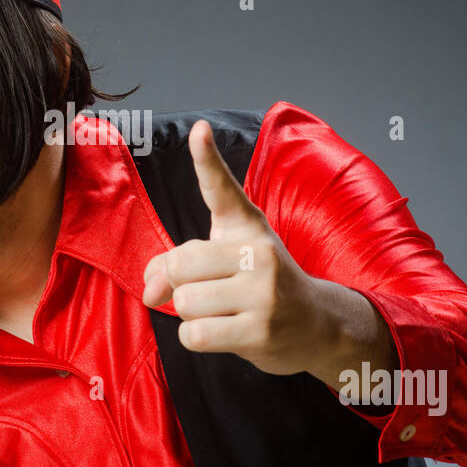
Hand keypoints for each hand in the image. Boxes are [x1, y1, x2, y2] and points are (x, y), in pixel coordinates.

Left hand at [141, 119, 345, 378]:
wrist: (318, 324)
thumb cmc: (261, 285)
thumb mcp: (224, 262)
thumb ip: (176, 265)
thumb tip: (149, 293)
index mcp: (247, 226)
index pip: (222, 189)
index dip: (207, 159)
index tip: (199, 130)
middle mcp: (259, 253)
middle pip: (181, 263)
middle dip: (179, 283)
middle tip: (207, 290)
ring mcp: (263, 293)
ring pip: (186, 302)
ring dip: (190, 313)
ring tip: (222, 312)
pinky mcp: (260, 331)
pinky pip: (195, 334)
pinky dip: (194, 337)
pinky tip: (221, 332)